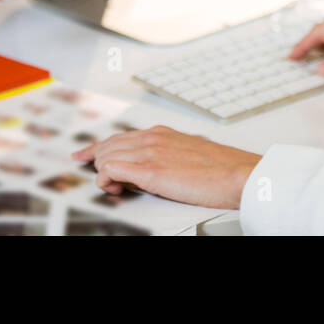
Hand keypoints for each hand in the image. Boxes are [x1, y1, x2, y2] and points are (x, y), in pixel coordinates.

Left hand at [71, 125, 260, 209]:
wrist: (238, 174)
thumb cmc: (221, 170)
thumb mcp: (189, 155)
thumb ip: (167, 157)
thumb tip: (150, 170)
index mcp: (162, 134)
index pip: (120, 137)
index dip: (98, 147)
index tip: (85, 154)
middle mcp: (153, 138)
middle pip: (108, 145)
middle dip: (97, 161)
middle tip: (99, 176)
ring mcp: (150, 152)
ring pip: (105, 157)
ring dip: (104, 174)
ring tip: (116, 189)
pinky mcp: (150, 171)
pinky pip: (110, 170)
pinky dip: (106, 181)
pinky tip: (115, 189)